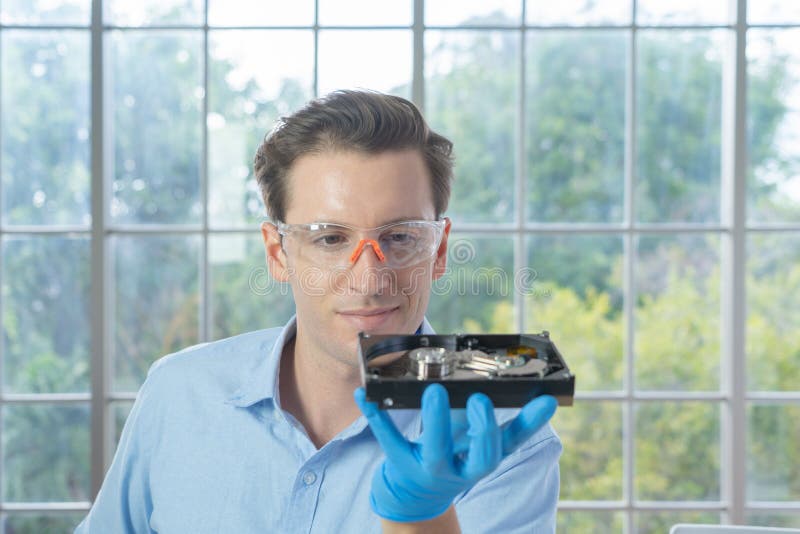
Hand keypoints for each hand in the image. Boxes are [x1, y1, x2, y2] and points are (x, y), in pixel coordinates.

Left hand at [353, 384, 556, 522]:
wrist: (415, 495)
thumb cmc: (452, 456)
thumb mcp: (476, 442)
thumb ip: (497, 420)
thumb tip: (535, 394)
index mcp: (484, 457)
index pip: (514, 441)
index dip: (530, 422)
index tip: (545, 399)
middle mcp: (463, 468)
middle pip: (481, 455)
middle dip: (483, 428)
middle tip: (481, 399)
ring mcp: (432, 468)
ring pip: (437, 449)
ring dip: (436, 421)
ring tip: (433, 392)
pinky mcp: (401, 463)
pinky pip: (390, 440)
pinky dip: (378, 416)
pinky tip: (365, 395)